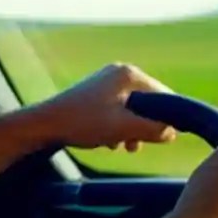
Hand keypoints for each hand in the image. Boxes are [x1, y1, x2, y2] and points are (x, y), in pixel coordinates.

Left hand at [33, 63, 178, 152]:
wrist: (44, 124)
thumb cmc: (83, 123)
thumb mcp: (124, 129)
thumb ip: (153, 130)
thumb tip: (173, 133)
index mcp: (129, 74)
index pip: (164, 95)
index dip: (168, 119)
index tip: (163, 140)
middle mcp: (120, 72)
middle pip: (149, 103)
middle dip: (145, 126)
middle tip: (134, 145)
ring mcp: (107, 82)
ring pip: (133, 109)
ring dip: (131, 130)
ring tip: (120, 145)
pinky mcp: (96, 93)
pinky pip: (118, 110)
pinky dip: (118, 126)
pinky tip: (108, 141)